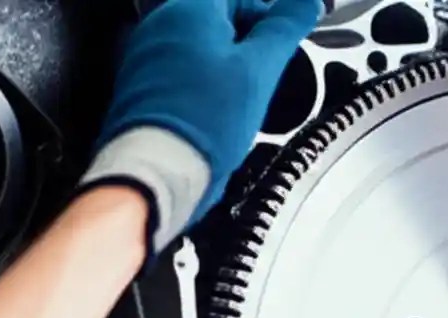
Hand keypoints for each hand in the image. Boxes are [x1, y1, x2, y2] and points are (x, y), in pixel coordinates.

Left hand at [82, 0, 321, 255]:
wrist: (158, 170)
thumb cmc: (201, 124)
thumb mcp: (260, 69)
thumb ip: (285, 28)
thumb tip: (306, 3)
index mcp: (189, 10)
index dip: (270, 17)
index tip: (285, 39)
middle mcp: (160, 27)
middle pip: (219, 22)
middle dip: (247, 46)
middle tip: (264, 75)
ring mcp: (145, 58)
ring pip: (200, 51)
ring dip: (226, 70)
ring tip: (239, 101)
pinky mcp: (141, 90)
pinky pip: (181, 77)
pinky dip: (202, 90)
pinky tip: (214, 115)